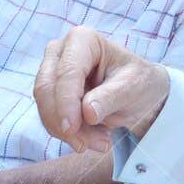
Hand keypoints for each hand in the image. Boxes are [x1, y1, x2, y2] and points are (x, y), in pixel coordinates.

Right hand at [34, 27, 170, 151]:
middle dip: (67, 122)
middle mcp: (60, 51)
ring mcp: (51, 70)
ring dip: (70, 132)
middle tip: (97, 144)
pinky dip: (68, 134)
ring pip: (45, 107)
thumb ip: (110, 98)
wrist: (139, 92)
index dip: (66, 102)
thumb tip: (87, 112)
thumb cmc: (138, 82)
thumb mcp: (133, 88)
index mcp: (83, 39)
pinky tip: (92, 139)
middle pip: (47, 89)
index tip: (72, 129)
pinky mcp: (50, 92)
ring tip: (101, 142)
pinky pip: (49, 117)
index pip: (66, 72)